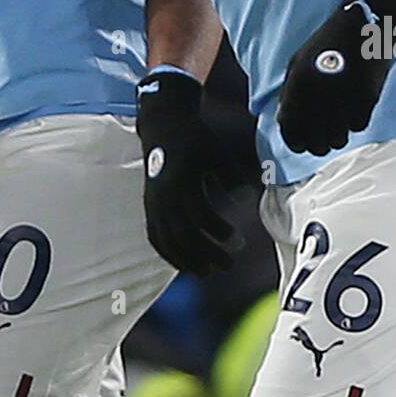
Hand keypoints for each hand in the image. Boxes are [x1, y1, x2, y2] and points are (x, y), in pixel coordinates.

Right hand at [136, 68, 242, 274]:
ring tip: (208, 272)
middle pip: (184, 234)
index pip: (201, 215)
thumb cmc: (196, 139)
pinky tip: (185, 265)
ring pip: (167, 240)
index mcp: (183, 179)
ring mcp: (154, 202)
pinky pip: (155, 236)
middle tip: (229, 264)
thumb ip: (232, 176)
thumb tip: (246, 200)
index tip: (239, 240)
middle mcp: (165, 194)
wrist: (164, 125)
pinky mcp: (149, 206)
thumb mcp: (218, 152)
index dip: (220, 231)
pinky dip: (169, 254)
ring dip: (187, 260)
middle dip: (207, 253)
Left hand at [278, 0, 395, 155]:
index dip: (294, 142)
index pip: (290, 129)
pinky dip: (355, 122)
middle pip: (316, 143)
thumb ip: (289, 91)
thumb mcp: (299, 61)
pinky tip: (354, 108)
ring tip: (338, 121)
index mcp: (299, 83)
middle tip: (322, 136)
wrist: (366, 24)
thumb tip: (286, 120)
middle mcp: (320, 94)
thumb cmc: (330, 42)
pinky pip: (358, 127)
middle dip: (317, 143)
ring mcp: (344, 97)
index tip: (301, 144)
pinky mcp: (367, 98)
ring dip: (337, 135)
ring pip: (338, 139)